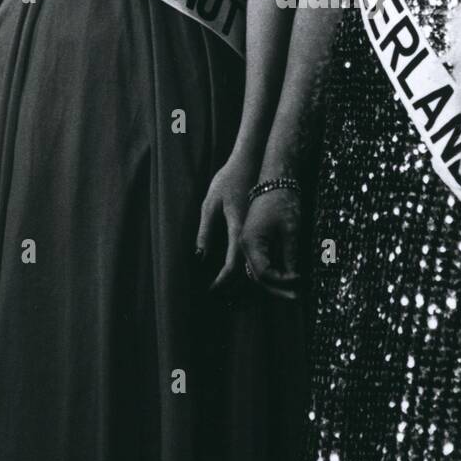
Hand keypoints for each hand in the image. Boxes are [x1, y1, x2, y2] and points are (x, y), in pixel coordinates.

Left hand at [199, 149, 259, 294]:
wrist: (252, 160)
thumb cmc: (228, 179)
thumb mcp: (210, 204)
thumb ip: (205, 231)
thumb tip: (199, 256)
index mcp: (238, 228)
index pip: (232, 263)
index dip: (223, 280)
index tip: (212, 291)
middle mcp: (252, 232)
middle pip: (248, 268)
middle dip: (235, 287)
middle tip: (222, 300)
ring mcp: (260, 229)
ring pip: (254, 261)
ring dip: (242, 279)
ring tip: (230, 293)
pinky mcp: (261, 226)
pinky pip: (257, 251)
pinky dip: (248, 264)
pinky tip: (240, 271)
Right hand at [240, 187, 301, 301]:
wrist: (277, 177)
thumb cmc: (282, 200)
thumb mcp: (290, 230)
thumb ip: (290, 257)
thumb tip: (294, 280)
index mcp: (249, 242)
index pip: (263, 273)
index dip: (283, 282)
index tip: (301, 283)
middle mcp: (245, 244)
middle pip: (258, 276)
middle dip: (279, 287)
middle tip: (299, 297)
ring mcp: (248, 241)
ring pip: (259, 270)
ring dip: (277, 280)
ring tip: (295, 290)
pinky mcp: (255, 237)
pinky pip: (262, 260)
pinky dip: (275, 269)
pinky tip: (290, 275)